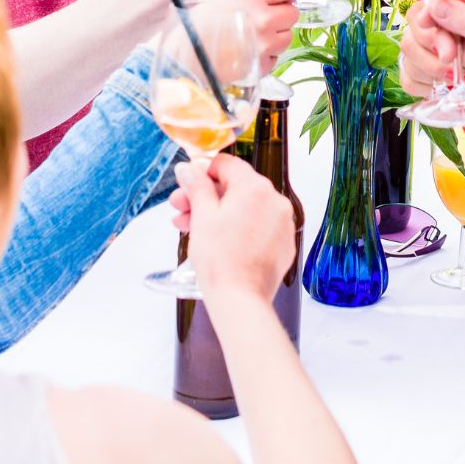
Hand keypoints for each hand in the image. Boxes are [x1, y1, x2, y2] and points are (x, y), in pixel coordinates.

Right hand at [170, 154, 293, 301]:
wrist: (239, 299)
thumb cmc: (221, 260)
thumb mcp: (202, 216)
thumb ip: (196, 186)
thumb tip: (189, 169)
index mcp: (256, 188)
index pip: (228, 165)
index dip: (203, 171)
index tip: (187, 180)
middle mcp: (275, 201)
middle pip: (235, 188)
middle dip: (204, 196)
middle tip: (181, 207)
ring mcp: (282, 224)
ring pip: (245, 209)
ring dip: (217, 213)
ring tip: (190, 227)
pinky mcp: (282, 244)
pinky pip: (257, 227)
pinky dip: (237, 228)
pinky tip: (215, 240)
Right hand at [191, 0, 299, 71]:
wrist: (186, 57)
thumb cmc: (199, 25)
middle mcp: (263, 19)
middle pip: (292, 12)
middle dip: (281, 14)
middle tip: (264, 17)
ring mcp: (264, 44)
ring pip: (287, 36)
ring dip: (276, 36)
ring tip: (254, 36)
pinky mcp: (262, 65)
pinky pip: (276, 57)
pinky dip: (266, 55)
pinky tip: (248, 50)